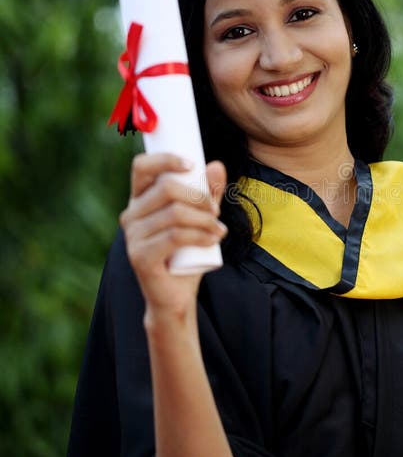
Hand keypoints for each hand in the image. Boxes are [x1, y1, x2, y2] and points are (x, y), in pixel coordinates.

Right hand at [119, 152, 226, 317]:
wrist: (176, 296)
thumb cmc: (186, 254)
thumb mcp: (200, 218)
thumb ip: (207, 192)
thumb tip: (216, 165)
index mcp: (139, 201)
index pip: (142, 167)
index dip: (166, 160)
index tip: (192, 165)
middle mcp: (130, 215)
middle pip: (166, 188)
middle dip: (199, 196)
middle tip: (216, 210)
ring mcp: (132, 236)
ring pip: (175, 214)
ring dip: (205, 220)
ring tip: (219, 230)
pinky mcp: (140, 256)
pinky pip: (175, 236)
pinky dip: (200, 235)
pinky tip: (213, 240)